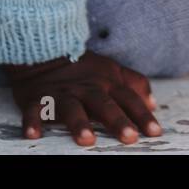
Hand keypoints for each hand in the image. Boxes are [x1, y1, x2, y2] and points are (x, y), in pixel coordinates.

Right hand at [3, 52, 162, 145]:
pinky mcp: (37, 99)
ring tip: (87, 139)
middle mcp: (86, 88)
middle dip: (117, 120)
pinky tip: (33, 134)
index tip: (155, 131)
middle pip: (104, 104)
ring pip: (71, 108)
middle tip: (130, 137)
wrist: (45, 48)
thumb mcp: (112, 69)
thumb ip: (134, 83)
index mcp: (106, 82)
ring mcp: (61, 94)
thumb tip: (153, 104)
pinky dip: (32, 122)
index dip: (142, 115)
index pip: (128, 99)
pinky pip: (34, 110)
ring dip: (79, 123)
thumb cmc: (82, 66)